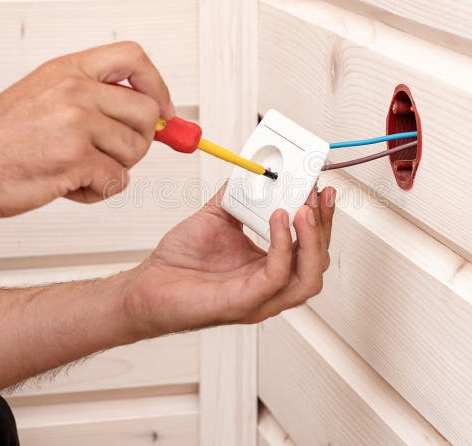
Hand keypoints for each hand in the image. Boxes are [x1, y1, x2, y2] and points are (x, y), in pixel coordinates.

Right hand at [0, 42, 174, 222]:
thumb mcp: (43, 97)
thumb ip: (93, 98)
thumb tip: (151, 113)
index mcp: (67, 69)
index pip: (134, 58)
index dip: (156, 86)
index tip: (162, 111)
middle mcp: (74, 89)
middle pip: (147, 113)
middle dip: (138, 141)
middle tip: (109, 155)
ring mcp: (76, 122)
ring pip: (136, 151)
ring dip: (113, 170)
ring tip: (76, 171)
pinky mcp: (76, 158)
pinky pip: (117, 181)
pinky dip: (98, 192)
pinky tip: (68, 187)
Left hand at [119, 185, 335, 338]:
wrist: (147, 287)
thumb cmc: (179, 261)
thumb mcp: (216, 217)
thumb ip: (238, 195)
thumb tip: (255, 169)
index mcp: (268, 267)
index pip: (311, 247)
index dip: (321, 218)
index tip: (320, 187)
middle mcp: (270, 286)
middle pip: (318, 262)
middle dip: (324, 225)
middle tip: (319, 193)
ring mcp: (260, 298)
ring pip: (309, 278)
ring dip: (314, 241)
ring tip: (304, 209)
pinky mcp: (244, 303)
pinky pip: (277, 277)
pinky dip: (283, 246)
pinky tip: (279, 219)